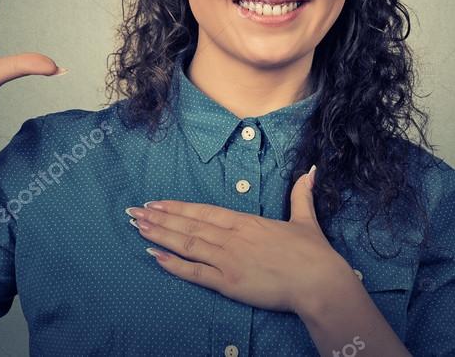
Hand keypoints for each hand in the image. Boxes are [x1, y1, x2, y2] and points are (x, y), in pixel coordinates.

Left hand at [128, 165, 356, 314]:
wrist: (320, 282)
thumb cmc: (314, 254)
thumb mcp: (305, 219)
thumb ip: (301, 195)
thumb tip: (311, 171)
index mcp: (247, 221)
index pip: (204, 211)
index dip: (178, 207)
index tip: (157, 202)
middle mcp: (233, 237)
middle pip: (189, 225)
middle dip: (159, 218)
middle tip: (134, 212)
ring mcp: (229, 259)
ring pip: (187, 244)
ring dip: (160, 235)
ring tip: (138, 227)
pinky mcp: (229, 282)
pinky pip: (195, 272)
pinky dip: (173, 264)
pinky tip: (155, 256)